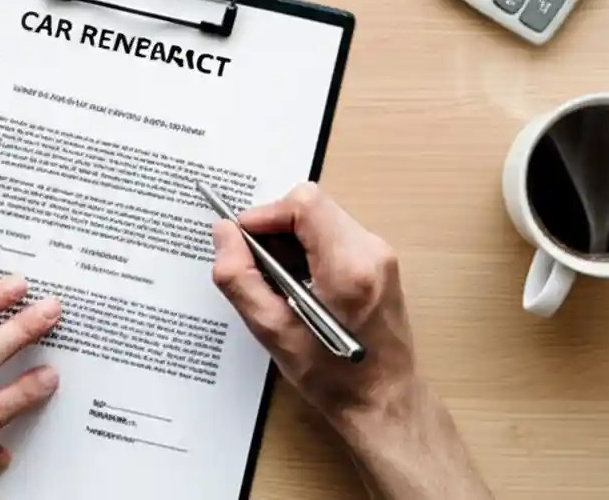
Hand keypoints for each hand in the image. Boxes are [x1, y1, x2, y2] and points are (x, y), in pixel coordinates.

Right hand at [211, 183, 413, 418]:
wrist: (385, 402)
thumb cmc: (333, 378)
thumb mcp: (273, 331)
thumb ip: (241, 278)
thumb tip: (224, 234)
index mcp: (348, 265)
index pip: (304, 204)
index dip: (265, 215)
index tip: (241, 241)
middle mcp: (371, 251)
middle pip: (312, 208)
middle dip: (276, 230)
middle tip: (256, 268)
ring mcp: (380, 256)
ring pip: (322, 220)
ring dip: (291, 242)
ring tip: (277, 285)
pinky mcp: (380, 264)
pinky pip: (335, 237)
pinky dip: (308, 251)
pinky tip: (298, 288)